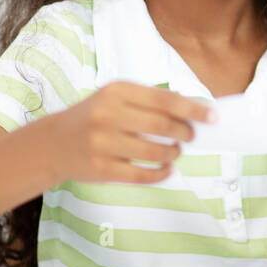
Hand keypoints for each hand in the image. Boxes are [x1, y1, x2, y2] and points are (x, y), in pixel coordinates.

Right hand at [46, 81, 216, 185]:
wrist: (53, 143)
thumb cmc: (96, 117)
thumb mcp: (116, 97)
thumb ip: (150, 100)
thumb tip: (194, 111)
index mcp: (116, 92)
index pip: (165, 100)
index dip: (193, 110)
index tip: (214, 117)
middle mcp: (107, 115)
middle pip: (162, 126)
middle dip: (184, 133)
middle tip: (190, 137)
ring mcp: (102, 143)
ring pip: (155, 153)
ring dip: (174, 154)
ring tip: (175, 152)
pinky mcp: (100, 169)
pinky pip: (142, 175)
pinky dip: (161, 174)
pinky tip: (167, 169)